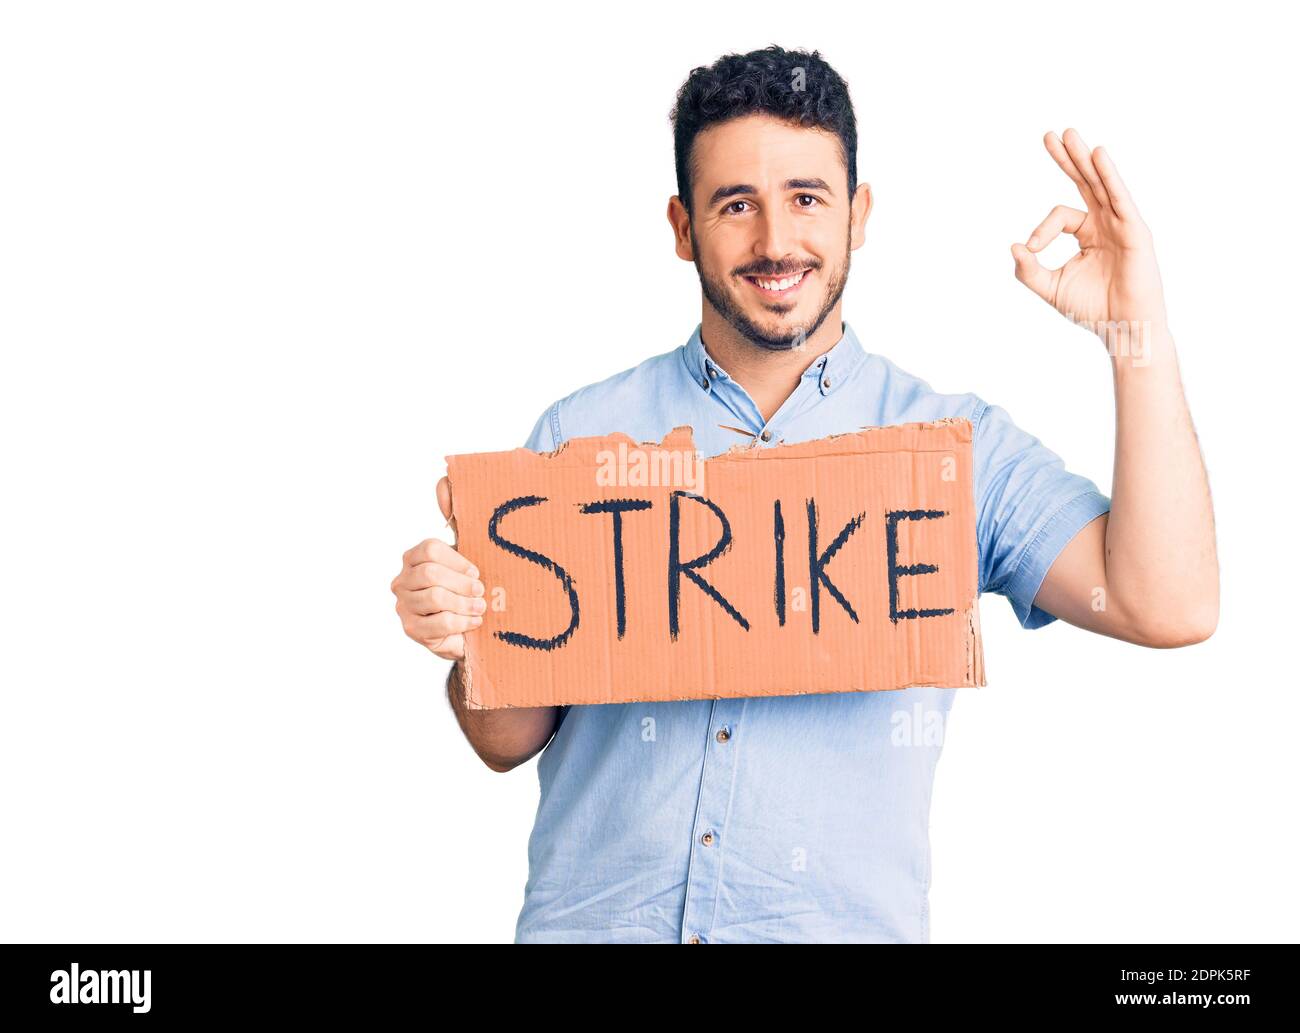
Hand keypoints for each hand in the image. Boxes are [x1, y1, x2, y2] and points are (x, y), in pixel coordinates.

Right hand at [391, 476, 485, 659]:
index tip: (477, 570)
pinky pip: (440, 623)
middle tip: (481, 590)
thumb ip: (456, 518)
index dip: (458, 560)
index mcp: (414, 557)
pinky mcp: (412, 630)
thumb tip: (444, 480)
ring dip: (465, 604)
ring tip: (481, 607)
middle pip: (431, 574)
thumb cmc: (466, 585)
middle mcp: (402, 579)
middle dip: (462, 583)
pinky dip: (463, 622)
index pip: (430, 549)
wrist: (468, 626)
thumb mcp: (467, 551)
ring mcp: (404, 606)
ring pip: (435, 599)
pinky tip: (474, 622)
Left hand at [1011, 129, 1167, 345]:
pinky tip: (1097, 155)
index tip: (1030, 249)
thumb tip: (1013, 246)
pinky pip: (1120, 198)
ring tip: (1069, 135)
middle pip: (1085, 183)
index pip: (1061, 215)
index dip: (1041, 229)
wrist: (1122, 327)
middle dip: (1067, 159)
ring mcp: (1122, 225)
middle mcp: (1106, 223)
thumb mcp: (1051, 288)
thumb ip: (1029, 270)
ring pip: (1101, 184)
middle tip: (1050, 135)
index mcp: (1088, 233)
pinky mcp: (1135, 231)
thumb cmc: (1091, 310)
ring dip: (1084, 159)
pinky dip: (1109, 176)